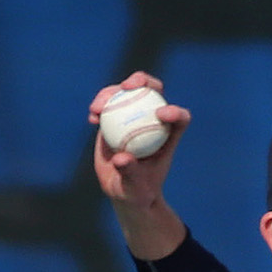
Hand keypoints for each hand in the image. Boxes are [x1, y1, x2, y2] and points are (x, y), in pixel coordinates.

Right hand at [90, 72, 190, 257]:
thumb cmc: (135, 191)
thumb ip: (130, 172)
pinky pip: (108, 104)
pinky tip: (92, 116)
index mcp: (169, 136)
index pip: (179, 118)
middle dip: (143, 81)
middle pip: (153, 91)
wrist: (121, 189)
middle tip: (127, 86)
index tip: (160, 114)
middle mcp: (153, 120)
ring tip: (98, 107)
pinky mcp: (117, 117)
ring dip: (112, 92)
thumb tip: (121, 159)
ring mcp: (134, 116)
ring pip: (126, 93)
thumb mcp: (133, 186)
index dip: (174, 111)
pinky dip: (100, 106)